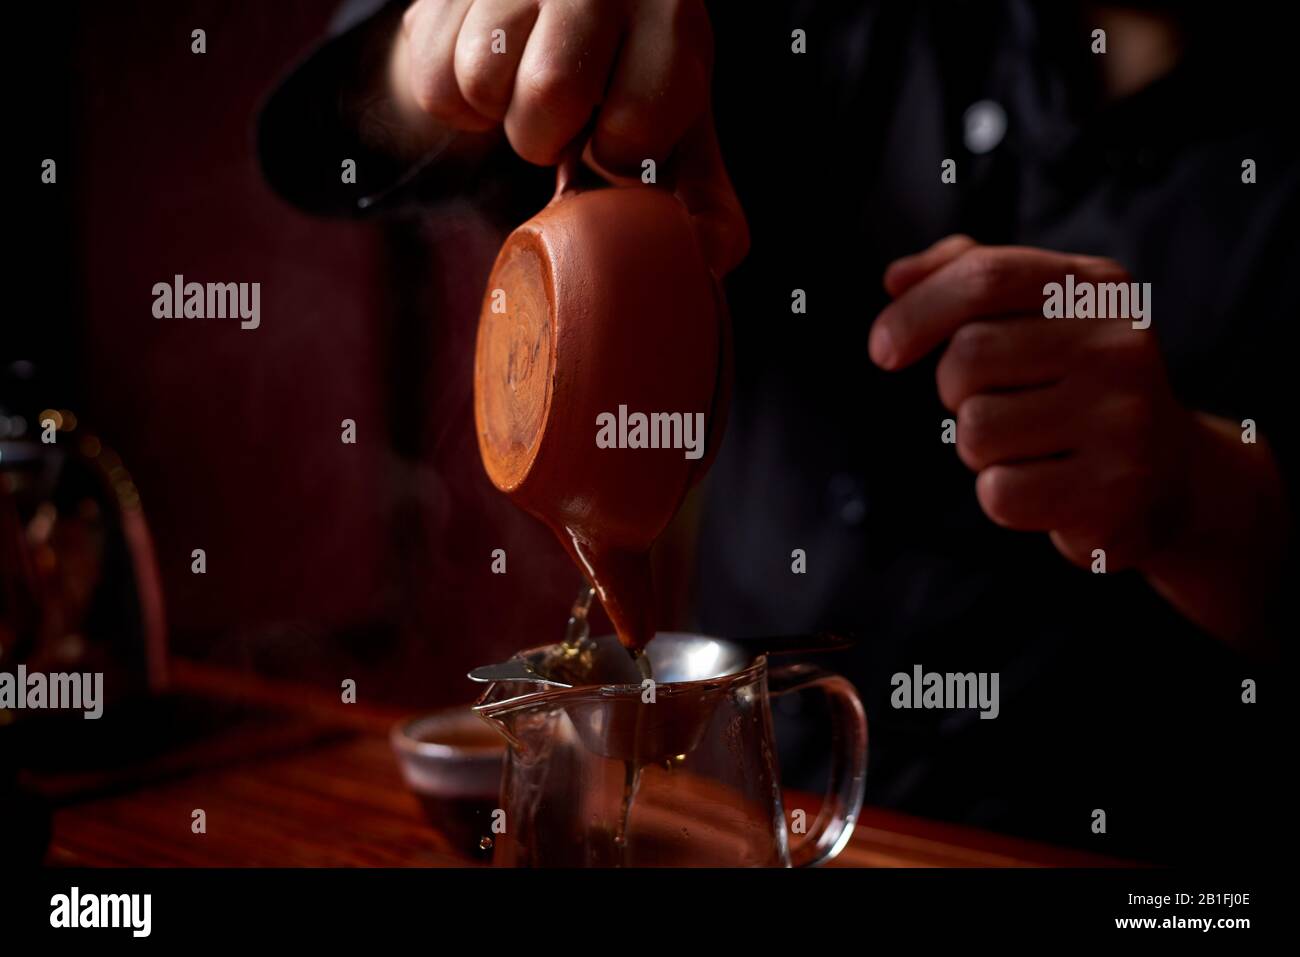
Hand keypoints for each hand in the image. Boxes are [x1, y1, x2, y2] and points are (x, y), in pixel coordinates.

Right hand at [391, 0, 747, 274]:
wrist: (560, 6)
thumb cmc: (626, 78)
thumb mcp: (678, 126)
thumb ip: (702, 197)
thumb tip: (707, 258)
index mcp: (670, 15)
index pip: (636, 119)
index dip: (618, 151)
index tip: (615, 136)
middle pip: (550, 92)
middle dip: (548, 136)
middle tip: (562, 123)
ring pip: (482, 82)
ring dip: (498, 114)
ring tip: (523, 91)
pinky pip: (434, 83)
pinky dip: (454, 102)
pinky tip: (490, 75)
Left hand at [870, 235, 1290, 647]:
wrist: (1169, 480)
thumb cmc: (1077, 390)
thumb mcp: (1039, 318)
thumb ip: (968, 280)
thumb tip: (896, 277)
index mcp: (1098, 288)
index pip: (985, 277)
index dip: (917, 311)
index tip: (882, 350)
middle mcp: (1120, 345)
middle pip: (967, 356)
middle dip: (956, 390)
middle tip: (999, 404)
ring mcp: (1123, 419)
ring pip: (976, 430)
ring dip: (980, 449)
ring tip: (1032, 446)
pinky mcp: (1113, 491)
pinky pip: (1000, 493)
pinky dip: (1004, 497)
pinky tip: (1048, 487)